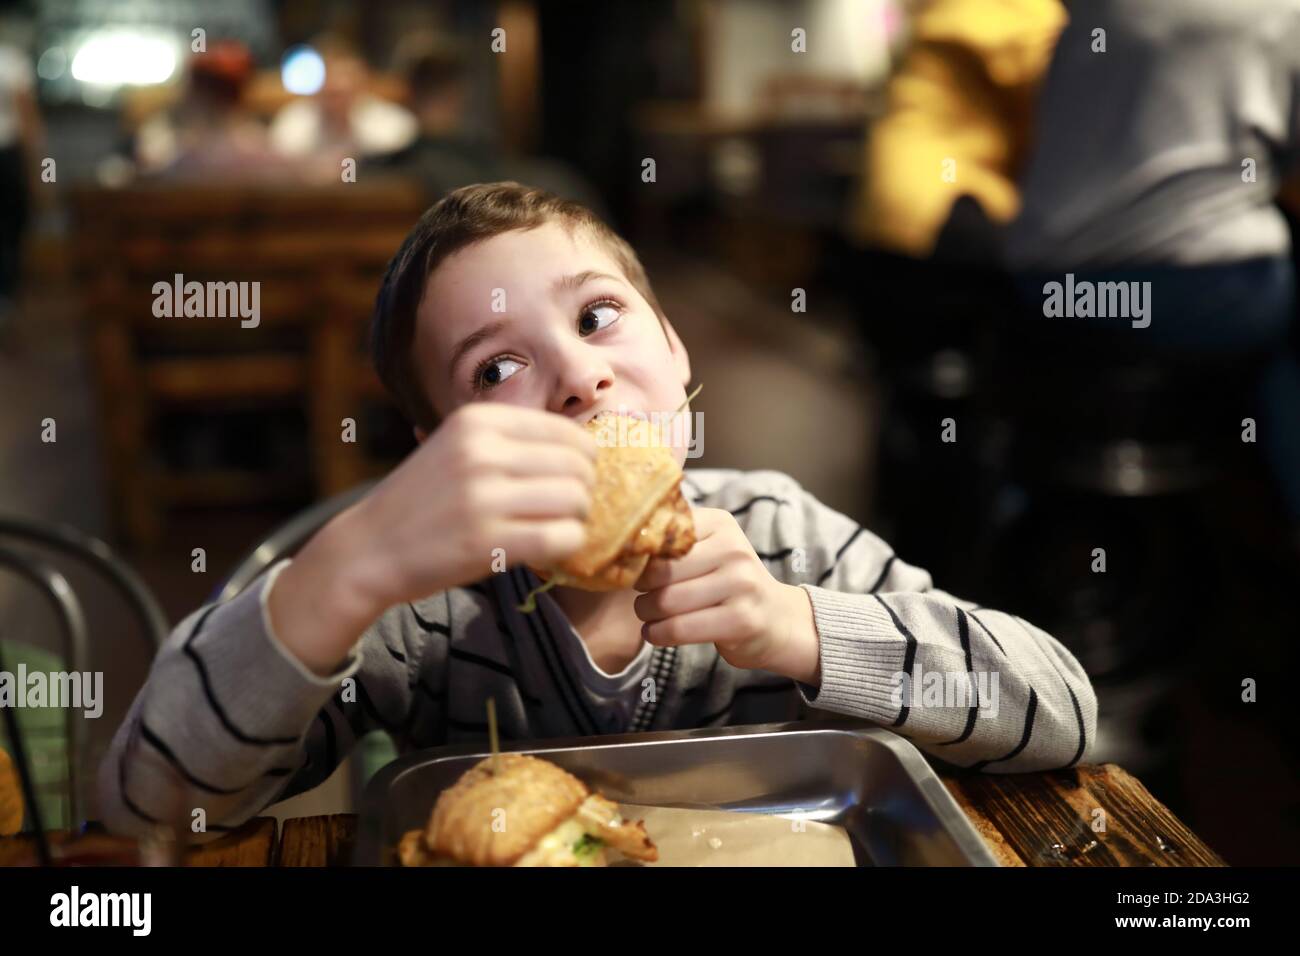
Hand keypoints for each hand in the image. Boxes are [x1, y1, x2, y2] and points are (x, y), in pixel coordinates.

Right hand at [271, 403, 596, 673]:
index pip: (568, 433)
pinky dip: (567, 545)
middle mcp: (481, 452)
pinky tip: (548, 549)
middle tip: (565, 510)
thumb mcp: (458, 448)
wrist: (369, 548)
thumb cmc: (423, 501)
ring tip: (555, 528)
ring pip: (576, 501)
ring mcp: (483, 496)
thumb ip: (511, 442)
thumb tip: (584, 448)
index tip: (569, 480)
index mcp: (478, 421)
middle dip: (583, 492)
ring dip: (576, 519)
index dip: (583, 461)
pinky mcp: (486, 540)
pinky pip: (562, 537)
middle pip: (578, 467)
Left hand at [632, 507, 820, 686]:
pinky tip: (656, 633)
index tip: (635, 571)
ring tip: (648, 616)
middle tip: (641, 598)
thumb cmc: (729, 584)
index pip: (661, 537)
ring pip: (667, 601)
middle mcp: (733, 549)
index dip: (639, 558)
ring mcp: (741, 584)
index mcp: (720, 524)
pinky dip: (658, 634)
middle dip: (640, 590)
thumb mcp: (709, 550)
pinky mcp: (741, 619)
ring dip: (646, 614)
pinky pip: (679, 628)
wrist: (777, 619)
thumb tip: (619, 545)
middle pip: (660, 571)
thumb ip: (673, 543)